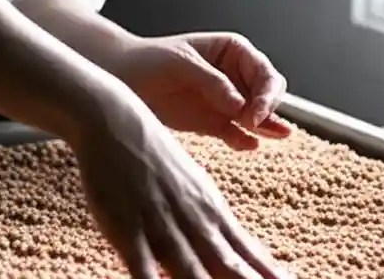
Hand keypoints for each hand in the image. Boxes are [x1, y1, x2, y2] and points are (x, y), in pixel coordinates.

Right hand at [72, 87, 295, 278]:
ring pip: (193, 274)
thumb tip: (235, 253)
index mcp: (212, 210)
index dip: (270, 274)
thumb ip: (211, 223)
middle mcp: (193, 221)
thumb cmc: (152, 154)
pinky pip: (144, 271)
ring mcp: (161, 226)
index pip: (248, 253)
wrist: (113, 119)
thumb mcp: (192, 185)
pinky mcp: (127, 231)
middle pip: (229, 267)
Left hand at [110, 32, 291, 149]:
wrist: (120, 79)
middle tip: (254, 123)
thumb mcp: (179, 64)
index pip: (263, 72)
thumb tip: (240, 106)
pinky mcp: (214, 123)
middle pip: (267, 93)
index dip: (267, 92)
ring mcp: (227, 101)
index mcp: (232, 51)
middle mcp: (235, 76)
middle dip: (267, 108)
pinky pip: (236, 134)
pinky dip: (244, 140)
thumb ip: (211, 82)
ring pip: (257, 116)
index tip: (255, 113)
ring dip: (267, 126)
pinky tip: (249, 145)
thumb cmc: (149, 61)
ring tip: (279, 134)